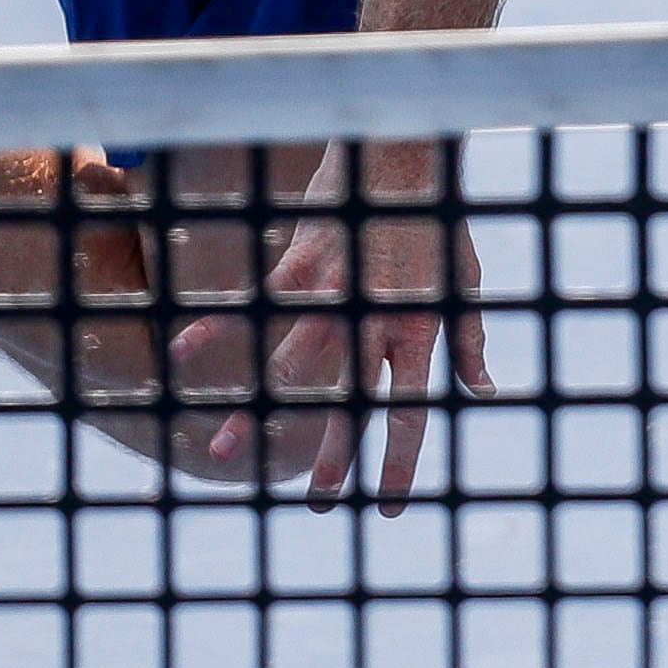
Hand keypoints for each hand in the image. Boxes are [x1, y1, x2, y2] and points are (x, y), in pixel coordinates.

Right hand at [171, 138, 493, 511]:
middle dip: (331, 459)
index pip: (410, 411)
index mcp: (420, 331)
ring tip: (226, 450)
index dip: (398, 462)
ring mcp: (335, 294)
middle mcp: (375, 320)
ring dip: (257, 406)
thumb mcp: (468, 286)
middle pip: (349, 402)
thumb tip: (484, 392)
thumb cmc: (440, 227)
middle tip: (316, 507)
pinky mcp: (301, 264)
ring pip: (291, 362)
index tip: (385, 506)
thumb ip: (471, 343)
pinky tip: (183, 352)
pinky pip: (255, 303)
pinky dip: (217, 326)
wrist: (408, 160)